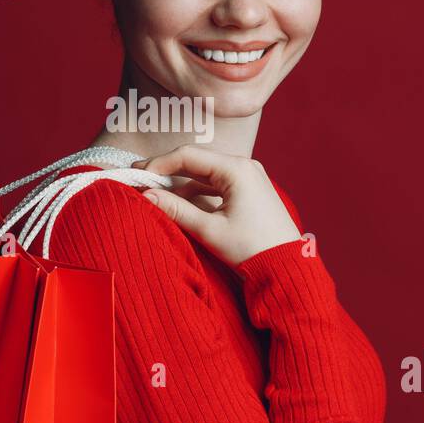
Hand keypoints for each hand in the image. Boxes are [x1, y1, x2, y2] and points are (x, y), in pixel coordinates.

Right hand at [132, 145, 301, 266]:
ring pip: (205, 173)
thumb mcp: (209, 230)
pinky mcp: (250, 190)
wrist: (286, 267)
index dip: (158, 163)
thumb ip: (176, 210)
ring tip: (156, 194)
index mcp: (237, 169)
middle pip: (196, 161)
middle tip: (140, 180)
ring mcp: (249, 176)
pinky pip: (217, 183)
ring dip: (181, 183)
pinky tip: (180, 203)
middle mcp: (245, 166)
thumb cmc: (251, 249)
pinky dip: (197, 191)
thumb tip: (146, 195)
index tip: (137, 174)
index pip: (188, 155)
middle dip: (167, 171)